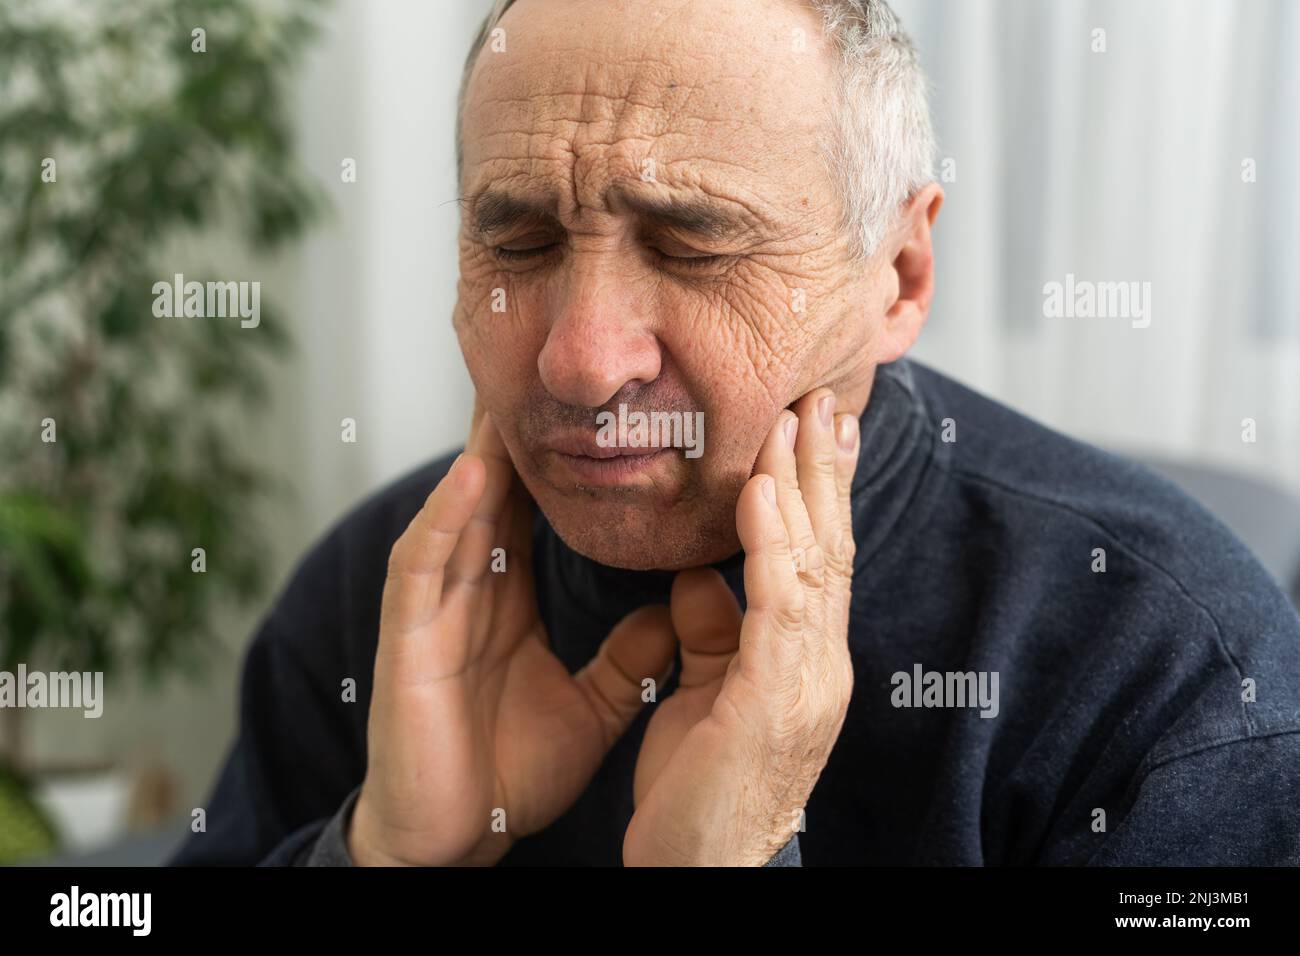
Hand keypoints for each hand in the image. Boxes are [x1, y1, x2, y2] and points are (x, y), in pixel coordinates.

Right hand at [348, 405, 677, 865]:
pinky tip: (478, 473)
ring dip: (485, 450)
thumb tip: (678, 611)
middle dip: (520, 429)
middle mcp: (471, 590)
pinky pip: (426, 563)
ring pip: (461, 510)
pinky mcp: (409, 638)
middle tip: (548, 361)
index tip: (610, 407)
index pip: (538, 508)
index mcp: (510, 597)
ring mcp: (435, 609)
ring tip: (513, 389)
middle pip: (497, 491)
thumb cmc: (510, 769)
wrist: (459, 839)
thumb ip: (631, 657)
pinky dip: (449, 516)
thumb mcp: (592, 704)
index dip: (567, 458)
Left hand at [625, 388, 859, 865]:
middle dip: (825, 467)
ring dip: (802, 485)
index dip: (818, 490)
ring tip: (794, 417)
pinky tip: (759, 491)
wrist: (699, 873)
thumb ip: (712, 632)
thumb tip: (700, 576)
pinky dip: (771, 544)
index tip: (815, 426)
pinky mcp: (774, 700)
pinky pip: (776, 606)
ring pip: (812, 563)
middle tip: (823, 394)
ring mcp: (807, 681)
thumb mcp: (706, 694)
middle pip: (830, 546)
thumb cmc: (700, 789)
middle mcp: (820, 662)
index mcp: (805, 659)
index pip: (817, 558)